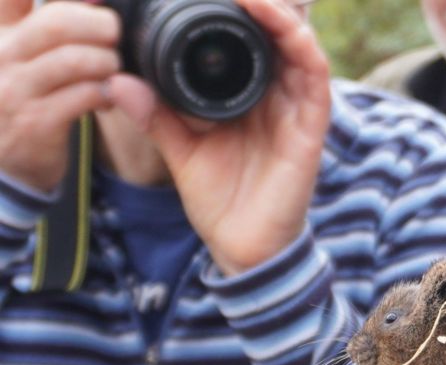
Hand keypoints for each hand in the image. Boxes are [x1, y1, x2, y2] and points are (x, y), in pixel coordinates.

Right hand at [0, 0, 118, 190]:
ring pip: (75, 60)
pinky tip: (107, 97)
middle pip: (57, 22)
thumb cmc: (28, 93)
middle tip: (113, 36)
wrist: (9, 157)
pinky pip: (85, 95)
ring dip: (107, 63)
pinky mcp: (36, 122)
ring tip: (109, 71)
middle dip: (100, 25)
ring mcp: (14, 90)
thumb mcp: (28, 51)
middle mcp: (0, 55)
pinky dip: (107, 93)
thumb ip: (53, 20)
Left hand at [107, 0, 330, 275]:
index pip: (248, 43)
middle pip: (277, 35)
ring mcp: (296, 109)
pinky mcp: (311, 125)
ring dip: (279, 14)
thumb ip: (154, 113)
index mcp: (248, 98)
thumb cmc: (219, 198)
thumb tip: (118, 79)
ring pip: (299, 44)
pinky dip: (299, 43)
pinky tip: (277, 23)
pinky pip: (314, 75)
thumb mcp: (178, 148)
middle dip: (258, 4)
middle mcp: (277, 97)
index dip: (234, 13)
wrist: (241, 246)